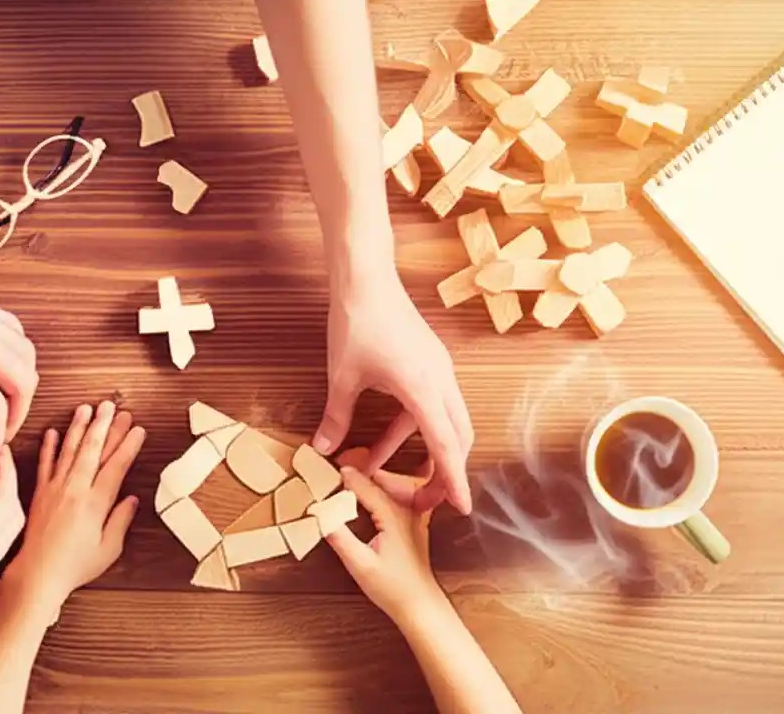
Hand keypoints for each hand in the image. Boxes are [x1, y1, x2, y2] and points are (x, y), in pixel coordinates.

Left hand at [3, 401, 143, 608]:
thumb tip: (132, 498)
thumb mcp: (109, 549)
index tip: (138, 429)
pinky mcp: (40, 493)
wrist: (37, 574)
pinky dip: (49, 447)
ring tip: (87, 408)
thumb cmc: (76, 565)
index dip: (128, 446)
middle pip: (93, 451)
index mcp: (95, 503)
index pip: (116, 467)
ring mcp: (55, 489)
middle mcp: (75, 490)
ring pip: (70, 451)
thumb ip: (121, 520)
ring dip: (79, 428)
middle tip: (113, 407)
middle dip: (105, 426)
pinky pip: (45, 464)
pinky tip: (53, 431)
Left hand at [316, 270, 473, 513]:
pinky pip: (435, 403)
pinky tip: (388, 437)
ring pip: (448, 421)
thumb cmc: (356, 322)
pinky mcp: (432, 360)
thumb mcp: (342, 377)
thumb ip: (336, 418)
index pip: (445, 445)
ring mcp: (440, 368)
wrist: (367, 276)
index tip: (461, 507)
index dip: (452, 479)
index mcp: (423, 388)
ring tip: (390, 470)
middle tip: (422, 500)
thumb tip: (322, 450)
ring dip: (425, 449)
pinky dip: (418, 427)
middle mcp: (441, 380)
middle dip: (444, 471)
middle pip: (457, 437)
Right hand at [325, 465, 445, 622]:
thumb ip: (339, 538)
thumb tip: (319, 516)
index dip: (346, 475)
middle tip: (337, 464)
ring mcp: (414, 514)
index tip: (328, 465)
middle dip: (359, 469)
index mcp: (394, 515)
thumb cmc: (393, 588)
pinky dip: (383, 488)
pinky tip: (370, 490)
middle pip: (380, 479)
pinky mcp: (415, 521)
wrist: (420, 605)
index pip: (366, 485)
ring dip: (371, 477)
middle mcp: (407, 509)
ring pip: (391, 484)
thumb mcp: (360, 564)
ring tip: (349, 473)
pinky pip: (398, 495)